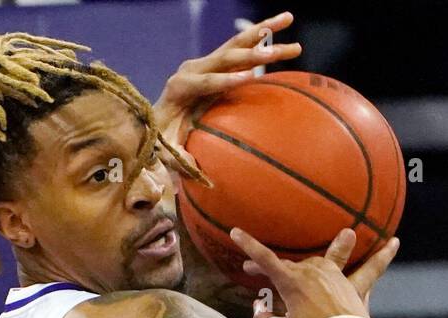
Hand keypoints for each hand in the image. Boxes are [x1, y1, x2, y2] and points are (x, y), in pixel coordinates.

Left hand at [153, 12, 301, 147]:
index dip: (226, 81)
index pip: (206, 82)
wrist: (157, 115)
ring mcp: (206, 61)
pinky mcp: (218, 61)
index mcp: (181, 87)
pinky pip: (242, 45)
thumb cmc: (162, 136)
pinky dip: (263, 34)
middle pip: (226, 57)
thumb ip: (177, 158)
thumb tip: (196, 168)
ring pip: (237, 43)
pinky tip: (284, 22)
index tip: (249, 78)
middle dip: (252, 55)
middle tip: (276, 54)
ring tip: (289, 18)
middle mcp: (194, 68)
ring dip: (264, 30)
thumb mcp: (166, 150)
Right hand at [234, 226, 399, 317]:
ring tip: (309, 249)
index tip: (236, 232)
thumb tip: (258, 310)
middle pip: (287, 265)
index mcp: (292, 282)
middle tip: (250, 270)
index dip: (249, 246)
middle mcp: (314, 271)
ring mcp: (335, 275)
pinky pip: (370, 268)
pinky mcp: (354, 286)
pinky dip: (382, 256)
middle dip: (268, 268)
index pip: (266, 260)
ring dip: (306, 262)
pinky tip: (394, 242)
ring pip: (319, 260)